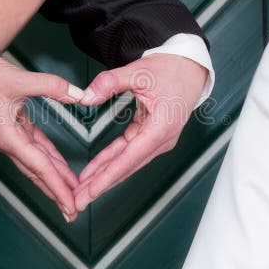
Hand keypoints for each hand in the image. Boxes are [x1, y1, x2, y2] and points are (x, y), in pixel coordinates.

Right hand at [0, 54, 85, 220]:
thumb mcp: (21, 79)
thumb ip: (52, 87)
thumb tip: (79, 95)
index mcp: (8, 138)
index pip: (39, 167)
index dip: (57, 186)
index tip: (71, 204)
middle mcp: (9, 143)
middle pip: (38, 174)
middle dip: (56, 193)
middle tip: (74, 212)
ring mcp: (12, 138)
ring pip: (38, 164)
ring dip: (55, 179)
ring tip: (72, 195)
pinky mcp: (16, 129)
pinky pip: (37, 149)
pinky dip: (51, 160)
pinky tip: (63, 170)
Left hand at [74, 54, 207, 210]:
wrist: (190, 67)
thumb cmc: (171, 69)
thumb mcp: (138, 72)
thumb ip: (110, 82)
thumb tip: (86, 96)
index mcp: (162, 127)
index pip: (130, 157)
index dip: (108, 176)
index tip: (90, 190)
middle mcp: (162, 139)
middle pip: (127, 167)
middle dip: (101, 184)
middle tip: (78, 200)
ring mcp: (159, 140)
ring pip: (126, 163)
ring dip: (104, 176)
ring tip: (81, 190)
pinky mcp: (152, 136)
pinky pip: (128, 152)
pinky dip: (111, 161)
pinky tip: (94, 172)